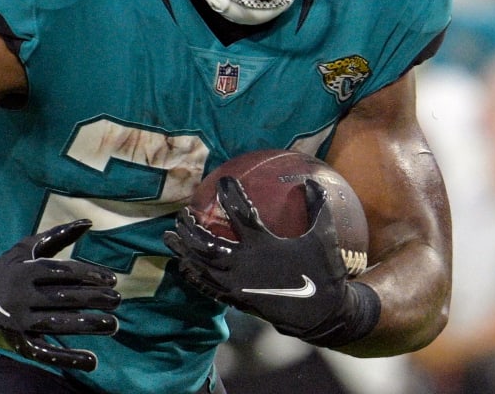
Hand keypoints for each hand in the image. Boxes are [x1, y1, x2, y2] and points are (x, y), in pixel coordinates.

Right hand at [0, 220, 120, 371]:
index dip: (90, 275)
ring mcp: (18, 321)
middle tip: (118, 301)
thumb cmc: (7, 267)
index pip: (63, 272)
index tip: (113, 280)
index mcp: (25, 270)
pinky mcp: (17, 343)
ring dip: (88, 326)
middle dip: (95, 300)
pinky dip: (68, 358)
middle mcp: (21, 296)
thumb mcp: (27, 248)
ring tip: (112, 325)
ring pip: (58, 325)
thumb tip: (89, 222)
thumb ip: (58, 235)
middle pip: (64, 298)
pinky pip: (45, 353)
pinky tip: (91, 360)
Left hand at [164, 177, 378, 346]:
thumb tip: (311, 179)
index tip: (224, 181)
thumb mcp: (324, 235)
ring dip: (184, 250)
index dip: (231, 195)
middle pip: (208, 245)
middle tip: (183, 214)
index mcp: (264, 246)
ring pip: (202, 267)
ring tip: (170, 237)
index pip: (241, 214)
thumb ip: (317, 206)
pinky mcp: (238, 300)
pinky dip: (193, 275)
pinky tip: (184, 266)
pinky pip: (208, 287)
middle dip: (191, 228)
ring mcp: (238, 285)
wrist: (322, 315)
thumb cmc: (324, 271)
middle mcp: (245, 265)